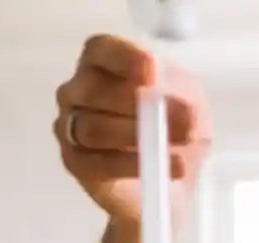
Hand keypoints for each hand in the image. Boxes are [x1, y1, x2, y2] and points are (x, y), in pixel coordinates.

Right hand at [53, 34, 212, 222]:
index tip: (152, 70)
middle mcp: (78, 91)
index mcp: (103, 64)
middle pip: (95, 90)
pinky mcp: (77, 163)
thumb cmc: (174, 125)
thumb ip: (175, 89)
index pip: (101, 50)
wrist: (173, 176)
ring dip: (139, 135)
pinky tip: (171, 167)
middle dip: (142, 104)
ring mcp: (71, 127)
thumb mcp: (187, 99)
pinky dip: (135, 165)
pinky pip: (100, 163)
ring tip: (181, 144)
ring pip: (94, 128)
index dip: (124, 58)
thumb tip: (161, 91)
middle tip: (187, 120)